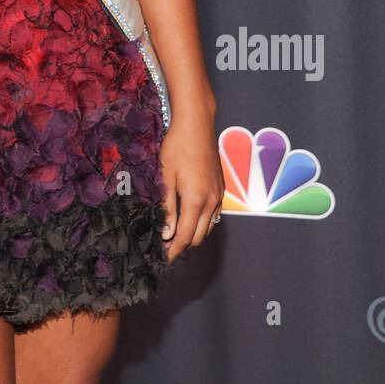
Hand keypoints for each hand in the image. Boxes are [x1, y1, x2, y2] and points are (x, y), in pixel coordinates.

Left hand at [159, 107, 224, 261]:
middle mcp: (211, 201)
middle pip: (199, 236)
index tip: (163, 258)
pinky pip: (214, 215)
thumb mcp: (166, 177)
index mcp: (196, 200)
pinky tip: (190, 219)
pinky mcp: (221, 188)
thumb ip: (167, 207)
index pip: (185, 236)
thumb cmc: (177, 147)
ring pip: (208, 227)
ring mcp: (218, 195)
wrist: (197, 125)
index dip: (174, 250)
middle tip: (166, 249)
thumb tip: (167, 233)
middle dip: (183, 246)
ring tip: (176, 237)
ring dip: (193, 235)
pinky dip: (202, 223)